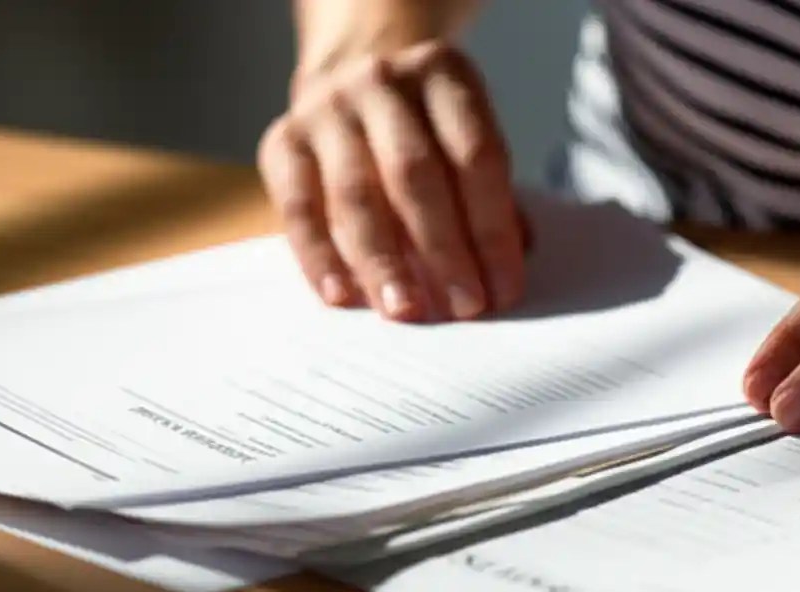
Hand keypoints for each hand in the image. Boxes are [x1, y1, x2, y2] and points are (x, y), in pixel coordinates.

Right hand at [258, 41, 525, 321]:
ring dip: (383, 261)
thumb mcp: (465, 140)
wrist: (349, 84)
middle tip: (464, 306)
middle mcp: (381, 81)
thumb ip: (493, 196)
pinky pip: (299, 207)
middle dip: (445, 250)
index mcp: (442, 73)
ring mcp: (326, 108)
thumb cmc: (423, 131)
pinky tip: (341, 295)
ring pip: (356, 194)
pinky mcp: (282, 141)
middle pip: (416, 175)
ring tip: (405, 310)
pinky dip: (320, 257)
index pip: (476, 156)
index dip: (493, 229)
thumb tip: (517, 256)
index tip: (503, 288)